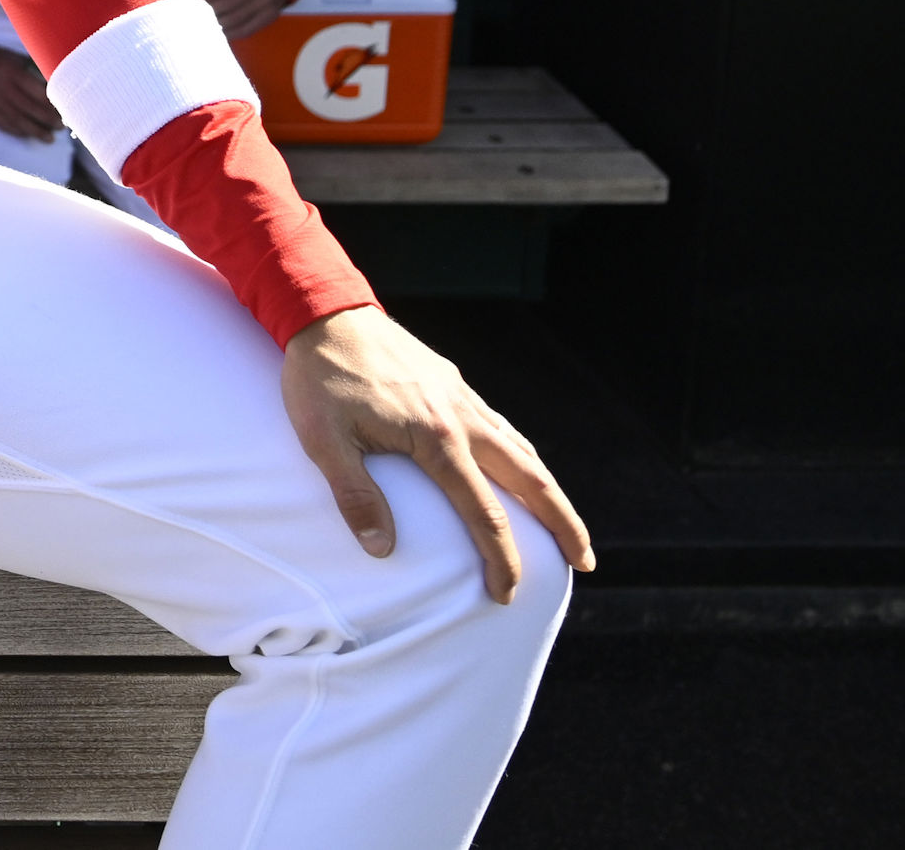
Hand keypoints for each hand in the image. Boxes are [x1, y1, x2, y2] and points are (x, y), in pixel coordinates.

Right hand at [0, 36, 63, 142]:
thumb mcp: (12, 56)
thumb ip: (32, 67)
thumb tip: (55, 81)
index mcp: (10, 71)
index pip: (36, 91)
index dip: (51, 103)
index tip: (63, 108)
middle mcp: (0, 86)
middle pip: (28, 108)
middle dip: (47, 120)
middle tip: (61, 127)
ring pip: (16, 120)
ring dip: (35, 131)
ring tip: (49, 138)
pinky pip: (3, 124)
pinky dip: (18, 131)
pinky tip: (29, 135)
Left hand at [205, 0, 296, 40]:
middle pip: (226, 5)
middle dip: (206, 11)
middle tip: (189, 14)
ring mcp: (267, 4)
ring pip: (235, 20)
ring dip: (215, 25)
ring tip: (199, 25)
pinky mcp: (270, 17)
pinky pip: (246, 29)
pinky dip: (229, 34)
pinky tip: (216, 33)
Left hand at [279, 307, 591, 602]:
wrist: (324, 311)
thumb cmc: (319, 379)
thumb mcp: (322, 441)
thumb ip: (355, 496)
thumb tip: (382, 551)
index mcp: (436, 438)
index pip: (483, 513)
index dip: (501, 558)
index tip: (505, 593)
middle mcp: (462, 418)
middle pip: (531, 480)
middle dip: (563, 524)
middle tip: (585, 562)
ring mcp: (462, 397)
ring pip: (522, 450)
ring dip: (549, 490)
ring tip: (565, 524)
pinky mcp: (453, 383)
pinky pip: (501, 426)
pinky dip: (522, 454)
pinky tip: (520, 466)